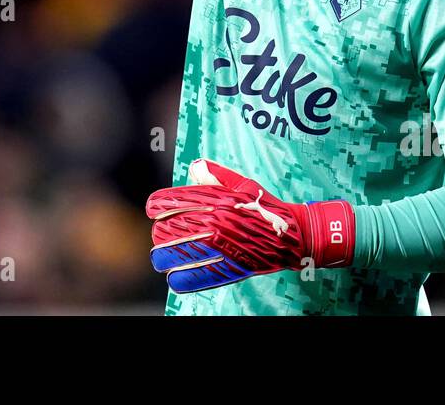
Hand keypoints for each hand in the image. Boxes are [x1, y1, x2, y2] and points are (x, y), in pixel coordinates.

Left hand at [146, 159, 354, 293]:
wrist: (291, 234)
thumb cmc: (264, 206)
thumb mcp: (241, 184)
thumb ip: (215, 176)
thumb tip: (195, 166)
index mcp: (214, 198)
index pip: (170, 202)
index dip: (157, 206)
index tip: (153, 209)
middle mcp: (213, 221)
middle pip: (166, 229)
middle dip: (159, 232)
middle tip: (160, 233)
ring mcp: (219, 245)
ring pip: (175, 254)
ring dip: (164, 256)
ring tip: (163, 256)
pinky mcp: (228, 267)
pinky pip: (195, 276)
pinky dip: (181, 278)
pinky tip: (174, 277)